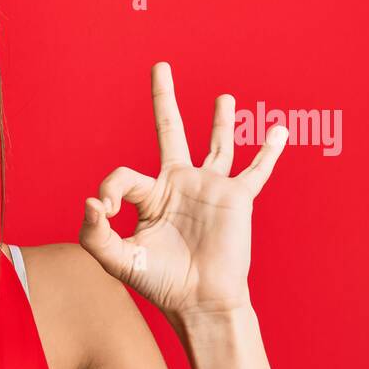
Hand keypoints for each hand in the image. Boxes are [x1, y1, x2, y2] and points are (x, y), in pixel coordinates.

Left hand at [79, 62, 287, 323]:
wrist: (199, 302)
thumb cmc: (159, 283)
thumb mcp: (117, 259)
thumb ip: (95, 233)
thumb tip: (89, 201)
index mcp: (148, 197)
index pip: (122, 176)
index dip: (107, 190)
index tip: (103, 210)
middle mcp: (178, 186)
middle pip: (169, 132)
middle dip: (163, 99)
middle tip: (160, 67)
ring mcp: (209, 189)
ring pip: (216, 144)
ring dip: (221, 121)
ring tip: (223, 98)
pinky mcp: (237, 198)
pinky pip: (256, 170)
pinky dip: (269, 151)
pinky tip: (279, 130)